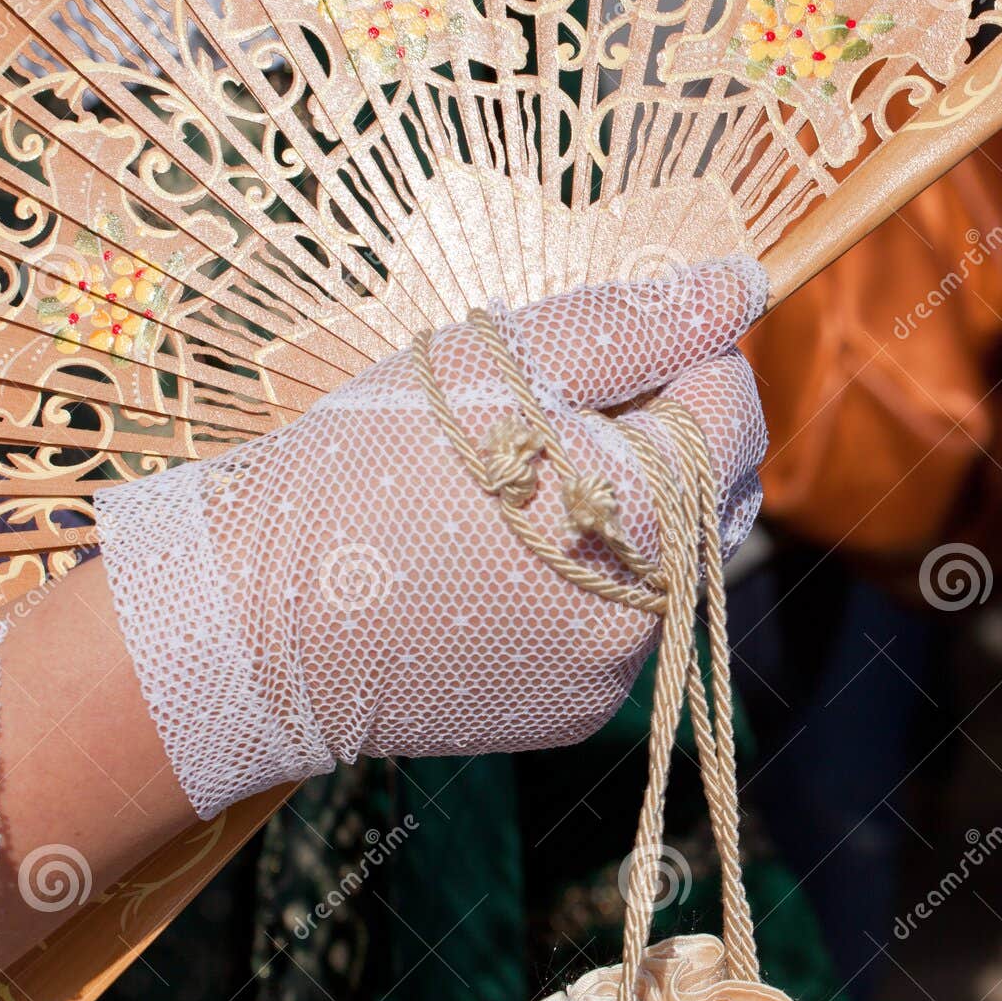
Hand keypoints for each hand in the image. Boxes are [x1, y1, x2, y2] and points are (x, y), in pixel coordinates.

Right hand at [94, 256, 769, 816]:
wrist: (255, 622)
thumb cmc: (368, 466)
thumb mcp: (502, 363)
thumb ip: (638, 320)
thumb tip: (746, 285)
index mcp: (655, 507)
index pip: (735, 405)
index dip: (675, 361)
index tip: (591, 362)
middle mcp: (656, 607)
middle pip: (717, 490)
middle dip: (661, 437)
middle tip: (551, 421)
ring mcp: (612, 674)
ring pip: (671, 562)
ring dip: (628, 513)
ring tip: (516, 495)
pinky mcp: (569, 715)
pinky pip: (616, 629)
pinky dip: (588, 585)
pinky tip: (496, 567)